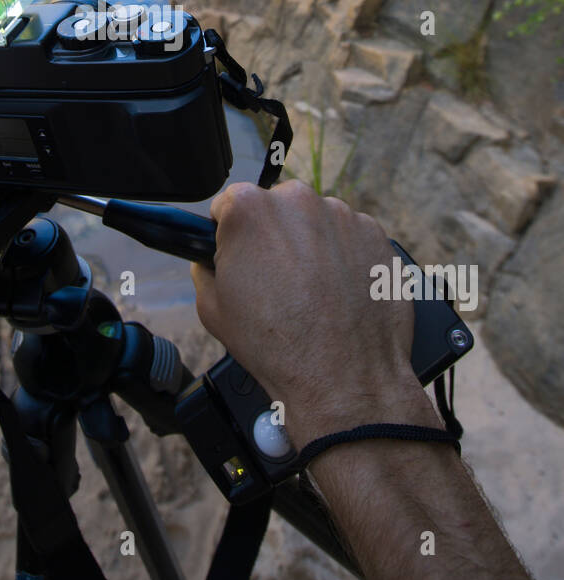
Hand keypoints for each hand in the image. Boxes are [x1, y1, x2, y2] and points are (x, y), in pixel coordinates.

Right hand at [191, 180, 422, 447]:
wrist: (343, 379)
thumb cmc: (277, 346)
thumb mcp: (212, 309)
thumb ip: (205, 271)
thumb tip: (209, 262)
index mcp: (249, 209)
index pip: (229, 203)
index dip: (230, 232)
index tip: (239, 256)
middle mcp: (298, 201)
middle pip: (276, 208)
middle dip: (273, 236)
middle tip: (275, 280)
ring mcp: (342, 215)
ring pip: (316, 221)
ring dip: (310, 245)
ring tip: (311, 292)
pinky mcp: (375, 234)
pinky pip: (350, 237)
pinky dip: (344, 257)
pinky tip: (338, 292)